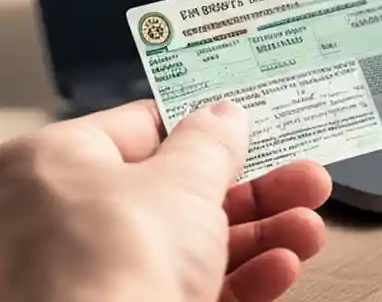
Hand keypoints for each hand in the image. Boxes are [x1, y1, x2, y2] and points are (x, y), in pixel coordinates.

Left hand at [0, 100, 331, 301]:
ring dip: (263, 234)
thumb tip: (222, 119)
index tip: (254, 127)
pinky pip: (191, 288)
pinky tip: (280, 267)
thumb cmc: (111, 266)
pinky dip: (241, 278)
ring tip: (307, 229)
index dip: (206, 127)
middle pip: (180, 192)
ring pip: (193, 245)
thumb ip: (210, 142)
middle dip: (256, 190)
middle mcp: (62, 222)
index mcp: (53, 167)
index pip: (140, 129)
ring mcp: (94, 275)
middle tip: (302, 178)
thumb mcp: (182, 182)